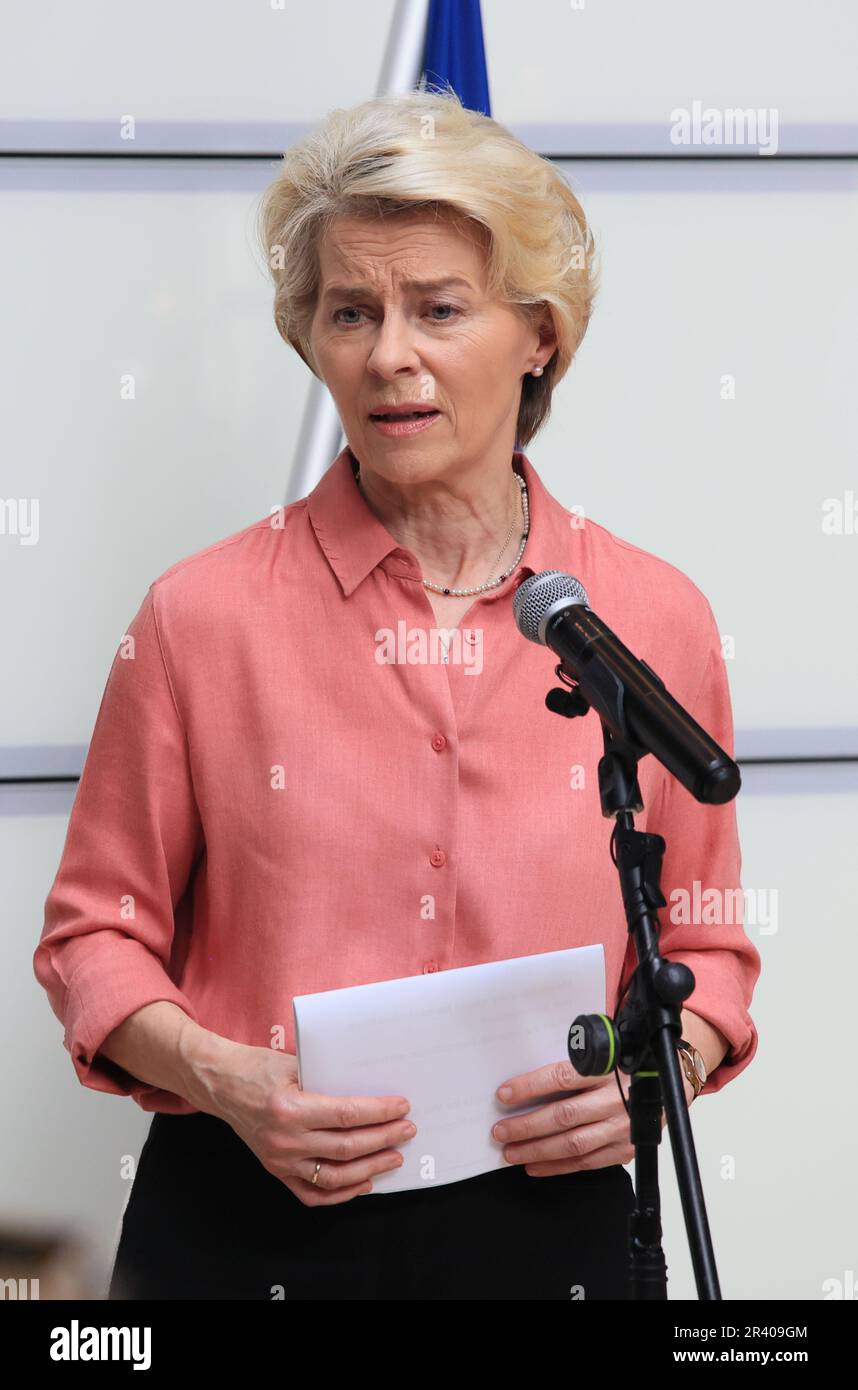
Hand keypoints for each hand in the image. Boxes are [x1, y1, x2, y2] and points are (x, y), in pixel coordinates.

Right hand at [191, 1040, 416, 1205]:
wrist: (220, 1084)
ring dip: (369, 1169)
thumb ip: (328, 1077)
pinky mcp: (275, 1170)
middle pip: (346, 1147)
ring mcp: (279, 1160)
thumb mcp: (294, 1063)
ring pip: (333, 1176)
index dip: (378, 1113)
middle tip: (406, 1131)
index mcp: (290, 1108)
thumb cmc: (258, 1067)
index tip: (401, 1107)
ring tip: (393, 1157)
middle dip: (383, 1139)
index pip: (345, 1115)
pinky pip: (311, 1193)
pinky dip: (340, 1193)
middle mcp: (285, 1139)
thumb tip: (370, 1086)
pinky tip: (362, 1184)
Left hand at [491, 1058, 695, 1176]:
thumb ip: (572, 1058)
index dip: (530, 1087)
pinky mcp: (626, 1149)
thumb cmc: (625, 1062)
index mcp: (607, 1067)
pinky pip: (587, 1162)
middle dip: (527, 1126)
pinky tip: (535, 1166)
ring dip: (537, 1150)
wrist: (668, 1081)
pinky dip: (558, 1167)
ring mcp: (623, 1127)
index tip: (504, 1094)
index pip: (562, 1077)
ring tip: (511, 1152)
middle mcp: (616, 1099)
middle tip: (500, 1131)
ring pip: (573, 1144)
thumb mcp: (603, 1049)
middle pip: (564, 1116)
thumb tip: (526, 1075)